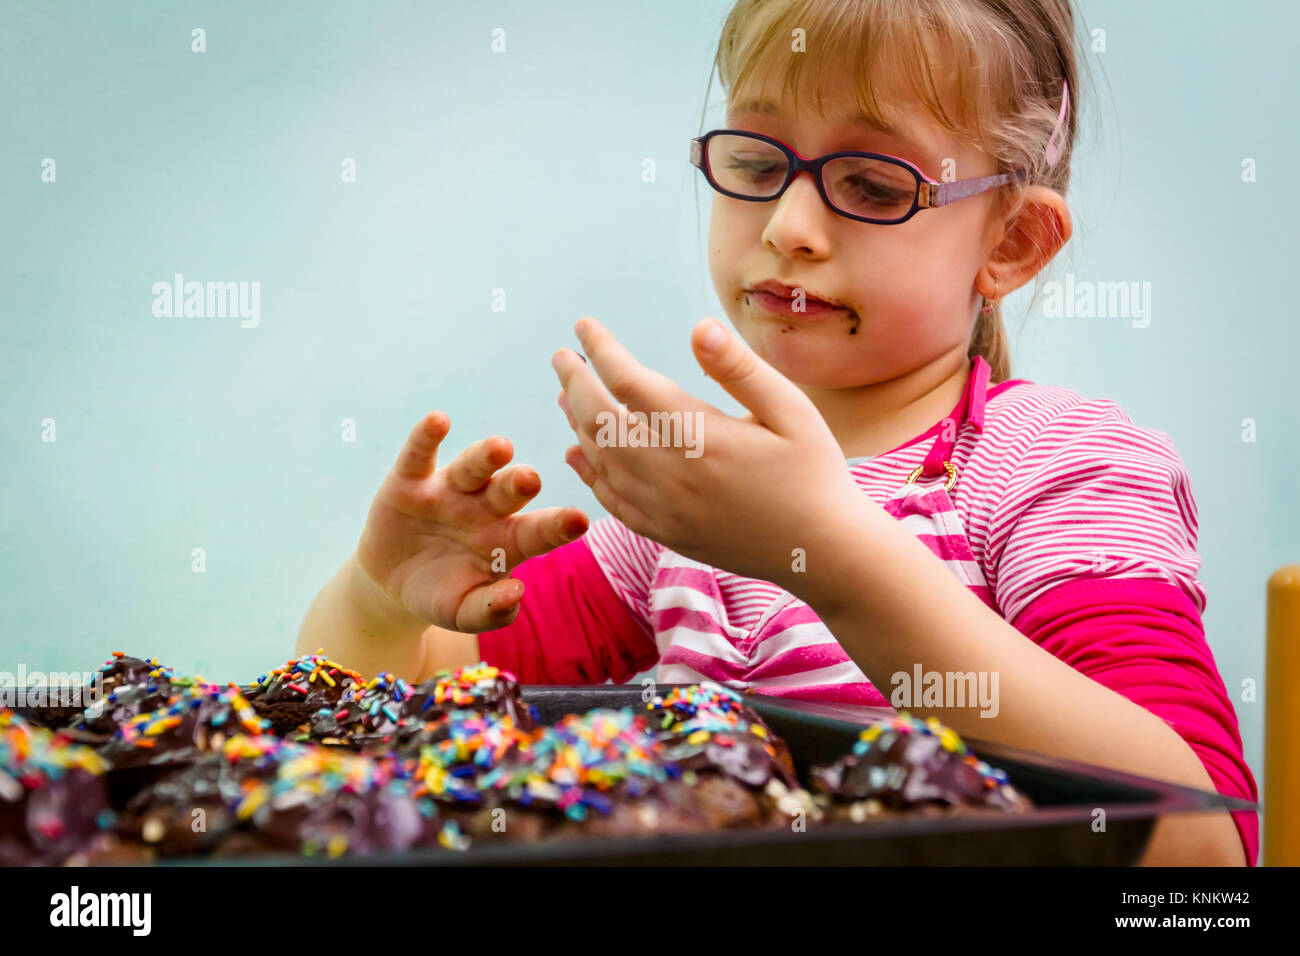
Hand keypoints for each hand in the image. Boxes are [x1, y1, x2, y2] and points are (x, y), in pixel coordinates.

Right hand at [355, 412, 588, 632]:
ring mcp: (449, 491)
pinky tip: (438, 421)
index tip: (580, 520)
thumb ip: (489, 610)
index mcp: (508, 540)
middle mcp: (485, 508)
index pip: (539, 531)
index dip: (559, 525)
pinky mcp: (410, 481)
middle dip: (519, 483)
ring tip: (500, 447)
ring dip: (485, 456)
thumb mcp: (462, 612)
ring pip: (472, 468)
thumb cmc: (441, 594)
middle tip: (530, 479)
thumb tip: (515, 593)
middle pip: (508, 491)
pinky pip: (419, 455)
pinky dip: (426, 437)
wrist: (390, 583)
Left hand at [550, 316, 861, 595]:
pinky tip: (579, 453)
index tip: (584, 327)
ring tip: (566, 395)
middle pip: (600, 420)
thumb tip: (698, 328)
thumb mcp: (792, 410)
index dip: (601, 351)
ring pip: (600, 459)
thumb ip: (740, 369)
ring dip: (577, 423)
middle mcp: (671, 474)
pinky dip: (589, 472)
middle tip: (561, 357)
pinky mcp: (664, 533)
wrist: (821, 552)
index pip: (629, 382)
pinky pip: (610, 500)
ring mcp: (663, 508)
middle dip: (575, 383)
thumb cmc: (814, 472)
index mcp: (700, 436)